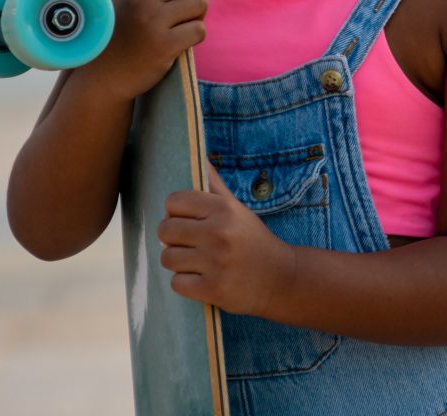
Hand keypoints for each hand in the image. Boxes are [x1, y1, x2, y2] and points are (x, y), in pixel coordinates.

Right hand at [73, 0, 205, 102]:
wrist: (101, 76)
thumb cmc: (110, 30)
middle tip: (185, 0)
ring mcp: (154, 22)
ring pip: (200, 3)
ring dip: (197, 12)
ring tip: (181, 20)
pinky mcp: (166, 46)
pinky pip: (199, 30)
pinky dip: (194, 34)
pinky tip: (180, 39)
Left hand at [160, 166, 297, 316]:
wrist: (281, 279)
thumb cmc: (253, 241)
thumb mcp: (238, 210)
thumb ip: (215, 186)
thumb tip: (200, 158)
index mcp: (224, 209)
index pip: (173, 202)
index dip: (175, 212)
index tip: (187, 221)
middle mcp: (219, 233)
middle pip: (165, 230)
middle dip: (172, 238)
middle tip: (189, 243)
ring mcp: (215, 263)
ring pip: (167, 258)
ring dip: (178, 262)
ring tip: (197, 262)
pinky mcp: (213, 289)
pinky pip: (176, 283)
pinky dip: (186, 283)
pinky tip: (202, 279)